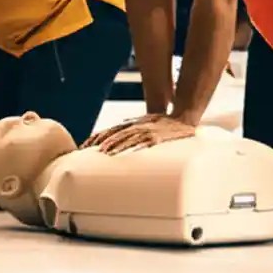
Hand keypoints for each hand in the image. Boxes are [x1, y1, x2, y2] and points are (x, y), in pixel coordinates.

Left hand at [82, 114, 196, 154]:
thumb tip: (120, 127)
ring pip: (129, 137)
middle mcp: (139, 125)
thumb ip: (134, 125)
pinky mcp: (158, 137)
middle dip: (104, 141)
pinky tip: (129, 153)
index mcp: (134, 122)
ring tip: (106, 153)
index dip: (98, 136)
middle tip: (92, 150)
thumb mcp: (148, 121)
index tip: (86, 146)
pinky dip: (136, 146)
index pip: (112, 129)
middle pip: (118, 132)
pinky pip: (145, 142)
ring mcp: (148, 130)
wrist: (186, 119)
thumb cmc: (167, 123)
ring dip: (117, 144)